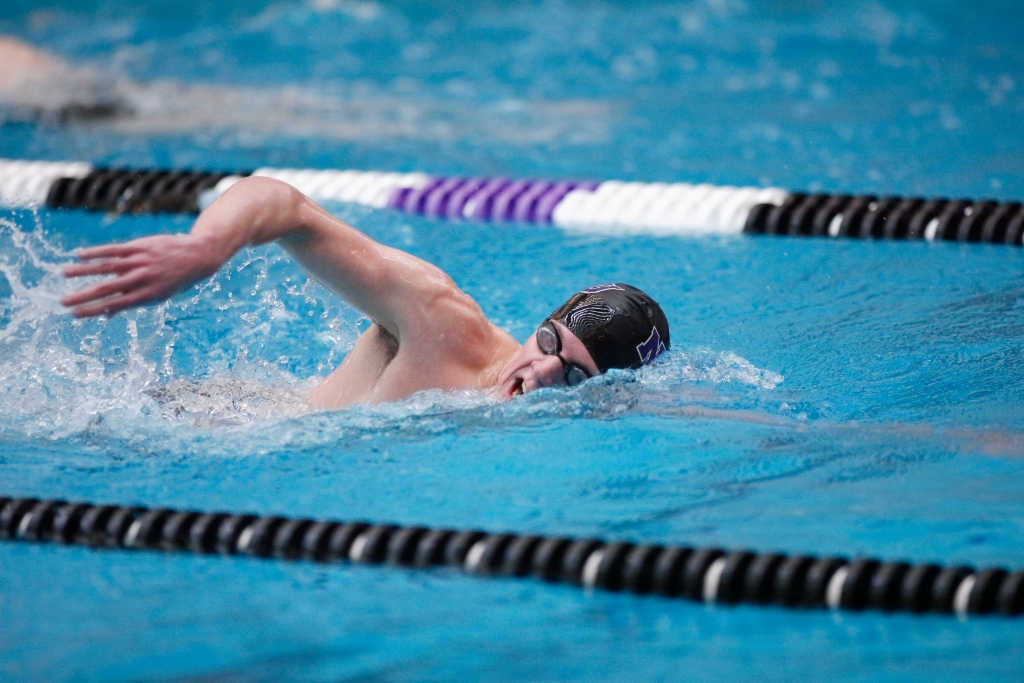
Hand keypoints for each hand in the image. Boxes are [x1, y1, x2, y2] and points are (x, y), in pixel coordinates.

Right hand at [62, 233, 224, 316]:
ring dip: (84, 271)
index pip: (115, 305)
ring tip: (64, 273)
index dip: (93, 310)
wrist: (196, 257)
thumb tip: (107, 315)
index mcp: (147, 296)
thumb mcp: (158, 296)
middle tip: (63, 301)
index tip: (74, 314)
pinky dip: (96, 252)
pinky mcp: (139, 247)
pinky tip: (80, 255)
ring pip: (107, 267)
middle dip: (84, 296)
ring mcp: (140, 262)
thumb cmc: (174, 280)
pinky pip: (114, 250)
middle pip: (108, 289)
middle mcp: (142, 279)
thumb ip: (132, 302)